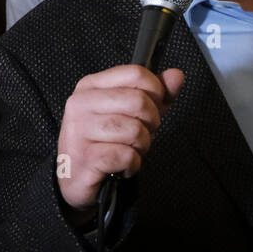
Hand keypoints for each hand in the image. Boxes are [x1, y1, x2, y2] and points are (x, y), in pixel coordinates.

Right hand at [56, 64, 182, 211]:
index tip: (153, 106)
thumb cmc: (105, 141)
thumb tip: (176, 76)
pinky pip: (126, 155)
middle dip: (151, 122)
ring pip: (134, 130)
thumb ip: (156, 93)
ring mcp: (79, 131)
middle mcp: (81, 104)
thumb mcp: (132, 112)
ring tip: (130, 150)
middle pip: (138, 101)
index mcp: (91, 86)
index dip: (155, 91)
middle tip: (141, 134)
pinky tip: (123, 165)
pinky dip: (132, 164)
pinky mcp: (84, 158)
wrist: (76, 177)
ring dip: (142, 145)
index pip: (135, 73)